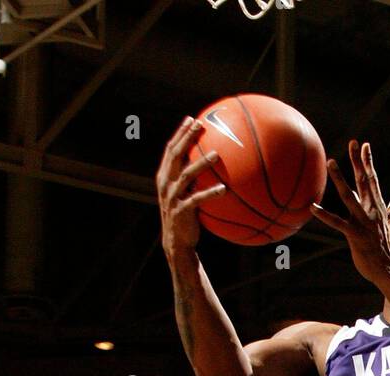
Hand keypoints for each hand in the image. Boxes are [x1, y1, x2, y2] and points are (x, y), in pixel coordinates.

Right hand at [156, 116, 225, 258]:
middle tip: (201, 125)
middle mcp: (165, 183)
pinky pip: (197, 200)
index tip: (191, 119)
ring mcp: (172, 197)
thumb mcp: (186, 194)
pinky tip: (224, 189)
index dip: (179, 133)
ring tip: (216, 155)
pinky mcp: (181, 211)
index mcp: (165, 176)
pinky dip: (210, 194)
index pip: (170, 149)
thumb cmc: (186, 216)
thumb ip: (193, 179)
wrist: (177, 241)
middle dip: (187, 138)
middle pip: (175, 155)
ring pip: (186, 175)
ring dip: (201, 163)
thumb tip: (213, 163)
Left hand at [311, 140, 389, 287]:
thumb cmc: (378, 250)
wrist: (387, 269)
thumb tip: (359, 207)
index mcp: (376, 207)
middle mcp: (371, 211)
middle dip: (359, 161)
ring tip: (330, 162)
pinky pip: (337, 223)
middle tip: (354, 142)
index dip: (368, 162)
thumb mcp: (375, 228)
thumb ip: (366, 215)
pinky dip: (324, 215)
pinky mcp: (354, 235)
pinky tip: (313, 207)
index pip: (372, 180)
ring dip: (340, 178)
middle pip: (364, 181)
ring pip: (350, 196)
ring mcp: (363, 222)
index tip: (364, 145)